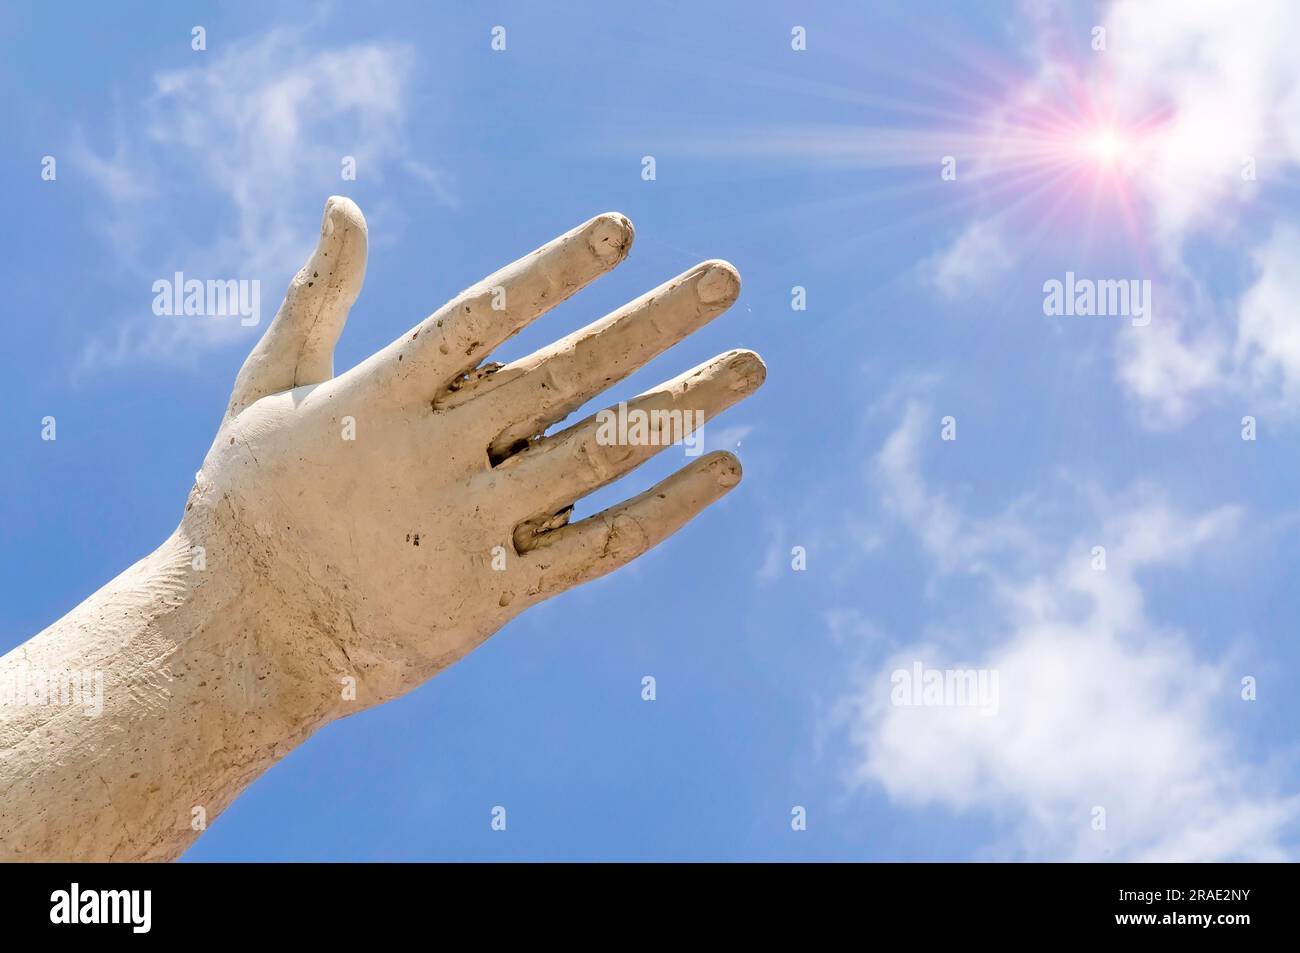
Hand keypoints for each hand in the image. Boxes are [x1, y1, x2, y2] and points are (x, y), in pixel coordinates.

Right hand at [187, 197, 764, 712]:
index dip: (556, 271)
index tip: (623, 230)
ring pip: (601, 453)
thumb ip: (317, 296)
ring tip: (752, 363)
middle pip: (568, 374)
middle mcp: (439, 453)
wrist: (245, 638)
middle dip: (653, 321)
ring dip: (684, 405)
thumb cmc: (251, 503)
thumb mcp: (268, 386)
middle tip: (726, 278)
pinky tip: (724, 469)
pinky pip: (601, 544)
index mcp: (382, 396)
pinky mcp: (499, 592)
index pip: (484, 315)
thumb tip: (343, 202)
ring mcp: (475, 524)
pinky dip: (666, 509)